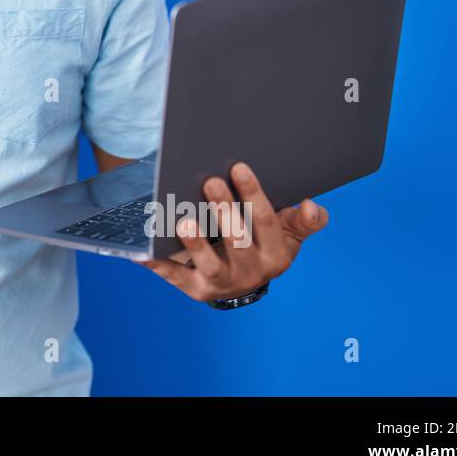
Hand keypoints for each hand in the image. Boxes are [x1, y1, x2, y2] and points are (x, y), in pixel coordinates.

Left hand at [130, 161, 328, 302]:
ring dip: (196, 243)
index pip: (266, 222)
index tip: (238, 166)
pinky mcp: (196, 288)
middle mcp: (252, 272)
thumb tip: (313, 207)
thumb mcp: (289, 233)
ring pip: (210, 264)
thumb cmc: (263, 243)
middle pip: (239, 241)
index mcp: (277, 255)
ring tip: (184, 221)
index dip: (253, 194)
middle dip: (225, 211)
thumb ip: (303, 221)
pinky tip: (142, 251)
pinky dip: (158, 264)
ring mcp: (223, 282)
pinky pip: (176, 276)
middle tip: (210, 181)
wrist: (244, 280)